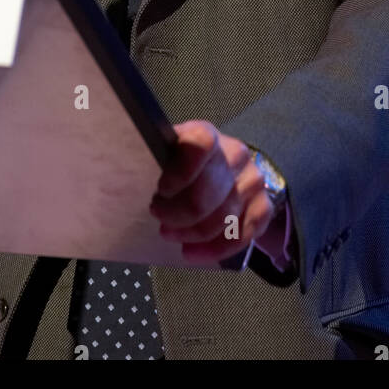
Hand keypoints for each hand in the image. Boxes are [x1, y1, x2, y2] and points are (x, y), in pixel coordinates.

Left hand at [149, 120, 274, 265]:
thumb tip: (125, 181)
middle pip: (208, 193)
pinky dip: (216, 249)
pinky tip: (194, 252)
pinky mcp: (263, 205)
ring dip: (193, 234)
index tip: (161, 190)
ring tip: (171, 235)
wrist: (225, 165)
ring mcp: (252, 180)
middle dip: (179, 214)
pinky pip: (242, 235)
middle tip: (160, 219)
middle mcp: (235, 154)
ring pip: (224, 218)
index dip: (180, 172)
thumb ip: (156, 162)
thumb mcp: (168, 152)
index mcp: (206, 135)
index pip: (200, 145)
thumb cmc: (185, 163)